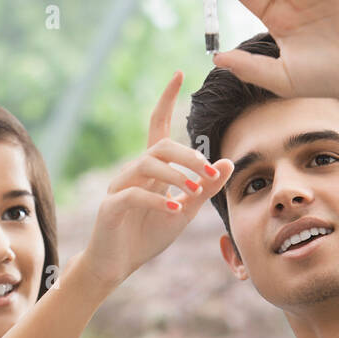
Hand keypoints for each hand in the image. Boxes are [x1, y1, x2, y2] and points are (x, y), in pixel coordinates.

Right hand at [80, 71, 232, 291]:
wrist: (117, 264)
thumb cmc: (147, 235)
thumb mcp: (185, 211)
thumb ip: (204, 189)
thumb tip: (227, 162)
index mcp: (151, 169)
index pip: (157, 126)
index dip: (167, 100)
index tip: (179, 73)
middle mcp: (133, 171)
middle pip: (160, 146)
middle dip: (189, 156)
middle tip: (210, 174)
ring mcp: (119, 187)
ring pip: (148, 165)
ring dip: (176, 177)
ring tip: (194, 193)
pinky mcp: (111, 207)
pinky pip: (135, 194)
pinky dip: (159, 201)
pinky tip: (176, 211)